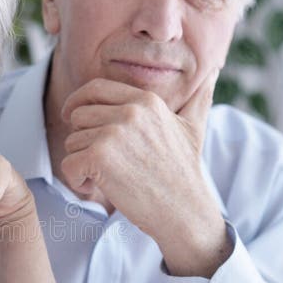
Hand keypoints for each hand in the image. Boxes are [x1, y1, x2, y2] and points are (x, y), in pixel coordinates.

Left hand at [60, 71, 231, 276]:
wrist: (184, 210)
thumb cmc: (185, 172)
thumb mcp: (193, 128)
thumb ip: (198, 99)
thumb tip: (213, 72)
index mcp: (145, 100)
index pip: (94, 89)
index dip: (77, 103)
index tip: (71, 118)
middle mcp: (129, 112)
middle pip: (78, 116)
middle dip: (82, 141)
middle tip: (101, 163)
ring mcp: (113, 133)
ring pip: (72, 142)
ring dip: (82, 163)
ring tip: (106, 178)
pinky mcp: (100, 157)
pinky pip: (68, 164)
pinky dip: (77, 181)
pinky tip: (96, 188)